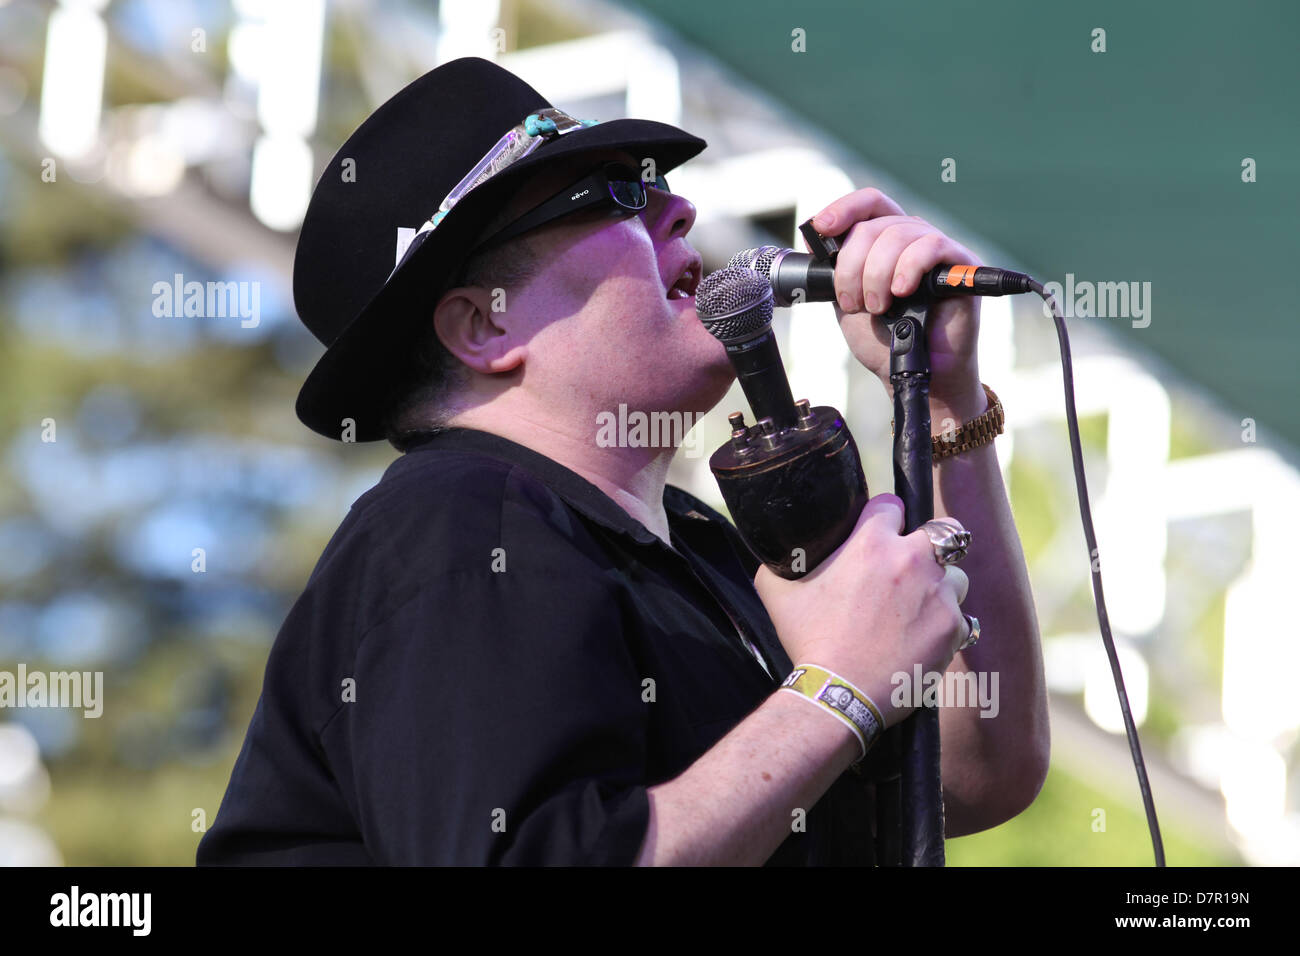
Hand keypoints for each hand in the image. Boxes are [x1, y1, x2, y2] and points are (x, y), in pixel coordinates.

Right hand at [753, 493, 968, 728]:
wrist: (840, 693)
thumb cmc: (809, 640)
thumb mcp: (778, 592)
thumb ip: (779, 562)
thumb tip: (776, 553)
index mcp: (871, 543)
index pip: (890, 505)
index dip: (884, 517)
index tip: (880, 530)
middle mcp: (912, 560)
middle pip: (943, 530)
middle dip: (931, 542)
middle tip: (915, 563)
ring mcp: (938, 593)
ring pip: (956, 577)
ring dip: (941, 587)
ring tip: (920, 609)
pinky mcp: (953, 627)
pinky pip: (961, 618)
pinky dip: (946, 627)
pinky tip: (925, 639)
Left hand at [809, 188, 986, 420]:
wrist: (913, 372)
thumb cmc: (884, 340)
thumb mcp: (847, 302)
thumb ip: (835, 272)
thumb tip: (814, 238)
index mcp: (884, 241)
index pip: (867, 204)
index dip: (843, 209)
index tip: (821, 227)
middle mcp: (911, 237)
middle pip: (875, 224)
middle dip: (853, 265)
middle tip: (853, 302)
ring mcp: (937, 248)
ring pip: (898, 234)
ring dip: (877, 273)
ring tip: (877, 307)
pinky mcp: (963, 263)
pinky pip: (932, 245)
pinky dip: (908, 267)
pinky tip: (901, 292)